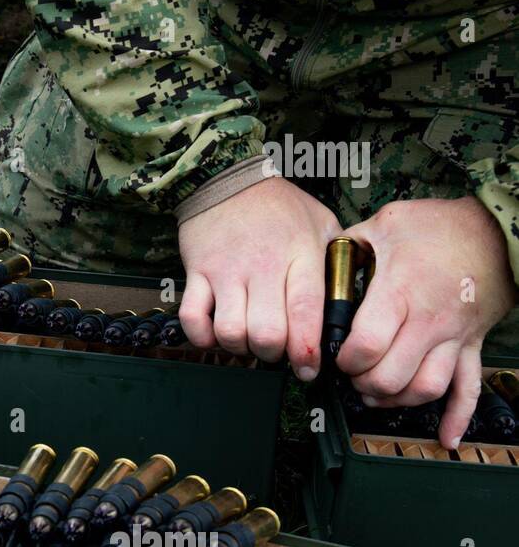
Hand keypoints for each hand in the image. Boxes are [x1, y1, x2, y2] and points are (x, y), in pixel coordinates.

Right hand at [179, 175, 341, 377]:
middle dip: (274, 354)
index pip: (305, 311)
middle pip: (266, 333)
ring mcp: (225, 270)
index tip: (309, 367)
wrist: (226, 179)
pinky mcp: (196, 272)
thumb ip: (337, 261)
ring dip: (241, 348)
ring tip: (249, 341)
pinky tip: (216, 335)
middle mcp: (261, 265)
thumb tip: (354, 302)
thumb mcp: (322, 223)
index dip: (307, 349)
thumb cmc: (279, 205)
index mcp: (299, 253)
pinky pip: (192, 318)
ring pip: (230, 332)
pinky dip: (203, 337)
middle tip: (278, 351)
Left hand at [336, 197, 517, 447]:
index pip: (367, 345)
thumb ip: (347, 247)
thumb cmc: (438, 226)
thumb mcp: (385, 225)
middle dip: (363, 383)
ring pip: (427, 388)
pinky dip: (458, 417)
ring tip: (375, 395)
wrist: (496, 232)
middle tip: (351, 376)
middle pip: (393, 376)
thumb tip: (315, 263)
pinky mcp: (472, 346)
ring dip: (397, 401)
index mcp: (401, 293)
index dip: (345, 359)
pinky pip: (469, 389)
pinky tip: (446, 439)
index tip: (335, 355)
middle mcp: (429, 322)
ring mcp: (454, 338)